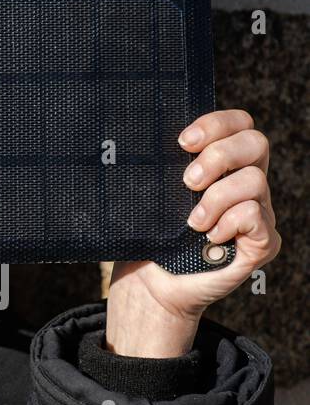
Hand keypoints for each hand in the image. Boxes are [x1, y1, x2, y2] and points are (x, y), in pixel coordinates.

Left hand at [105, 109, 279, 356]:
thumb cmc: (150, 232)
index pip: (239, 124)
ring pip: (255, 180)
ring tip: (191, 222)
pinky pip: (255, 216)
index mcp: (223, 164)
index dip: (217, 123)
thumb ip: (162, 163)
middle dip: (218, 155)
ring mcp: (259, 212)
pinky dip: (227, 223)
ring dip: (216, 198)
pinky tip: (208, 238)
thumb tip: (141, 133)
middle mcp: (246, 183)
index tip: (182, 141)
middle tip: (187, 181)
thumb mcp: (154, 191)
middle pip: (256, 142)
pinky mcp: (263, 242)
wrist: (151, 281)